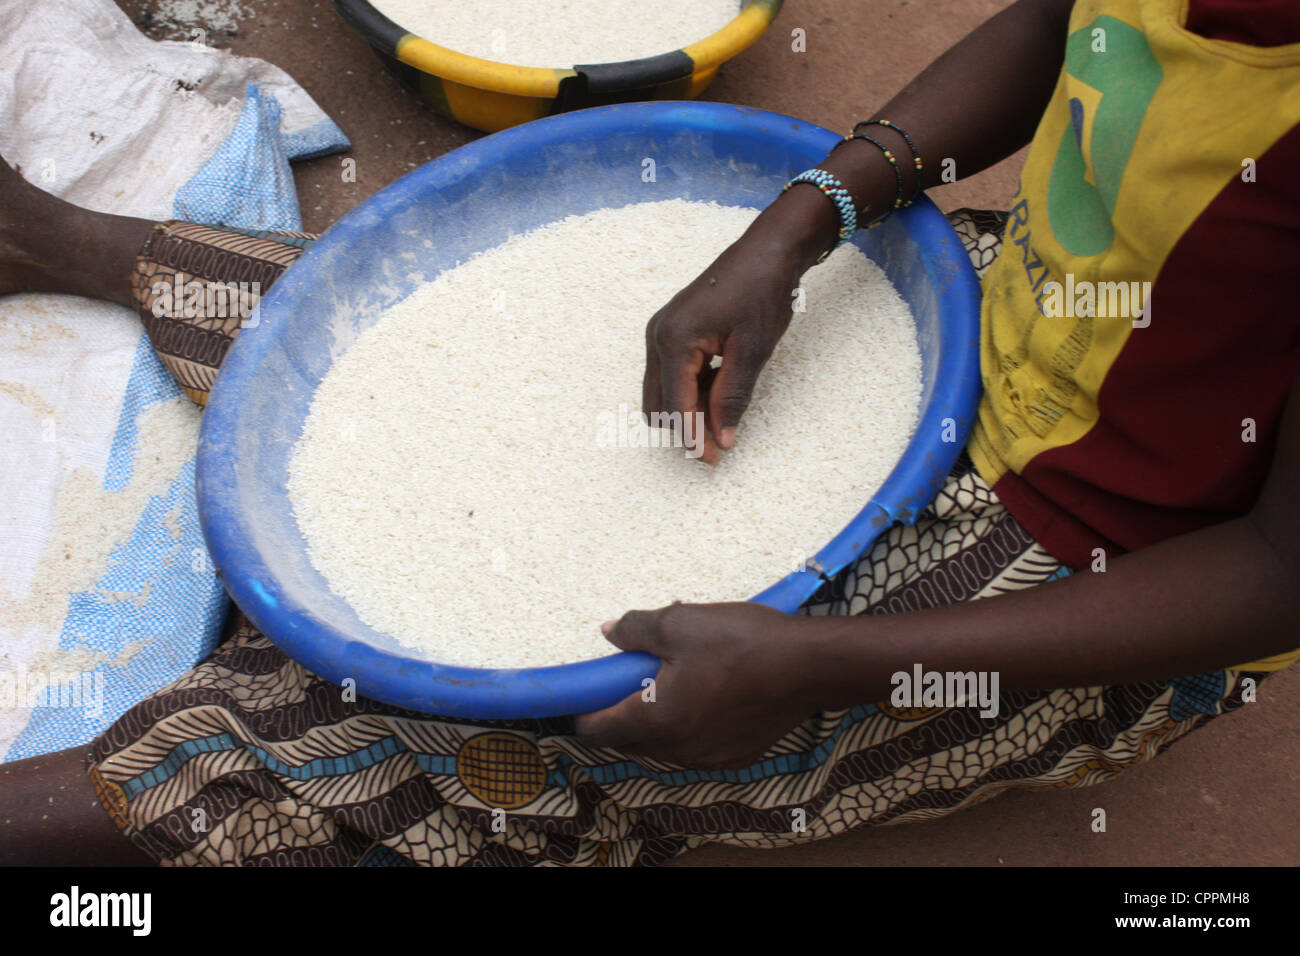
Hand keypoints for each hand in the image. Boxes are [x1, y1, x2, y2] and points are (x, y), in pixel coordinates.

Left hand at [574, 602, 821, 769]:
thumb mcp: (681, 622)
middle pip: (629, 741)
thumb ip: (636, 629)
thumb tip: (608, 632)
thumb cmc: (744, 643)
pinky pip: (696, 745)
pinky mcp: (735, 755)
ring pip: (664, 744)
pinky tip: (707, 693)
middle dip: (621, 712)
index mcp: (656, 721)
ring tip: (673, 679)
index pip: (598, 731)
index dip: (583, 711)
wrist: (810, 666)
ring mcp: (709, 757)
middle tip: (631, 675)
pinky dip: (689, 725)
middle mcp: (679, 749)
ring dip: (657, 719)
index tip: (586, 691)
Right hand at [641, 208, 816, 465]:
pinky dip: (691, 392)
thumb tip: (722, 438)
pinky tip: (719, 394)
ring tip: (724, 421)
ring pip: (663, 391)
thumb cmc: (761, 292)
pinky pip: (672, 374)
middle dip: (685, 429)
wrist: (767, 251)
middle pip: (658, 404)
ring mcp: (661, 332)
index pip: (676, 405)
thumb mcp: (752, 350)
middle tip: (720, 448)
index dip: (693, 438)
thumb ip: (732, 397)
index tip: (712, 462)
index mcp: (673, 340)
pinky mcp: (671, 331)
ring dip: (688, 411)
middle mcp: (657, 336)